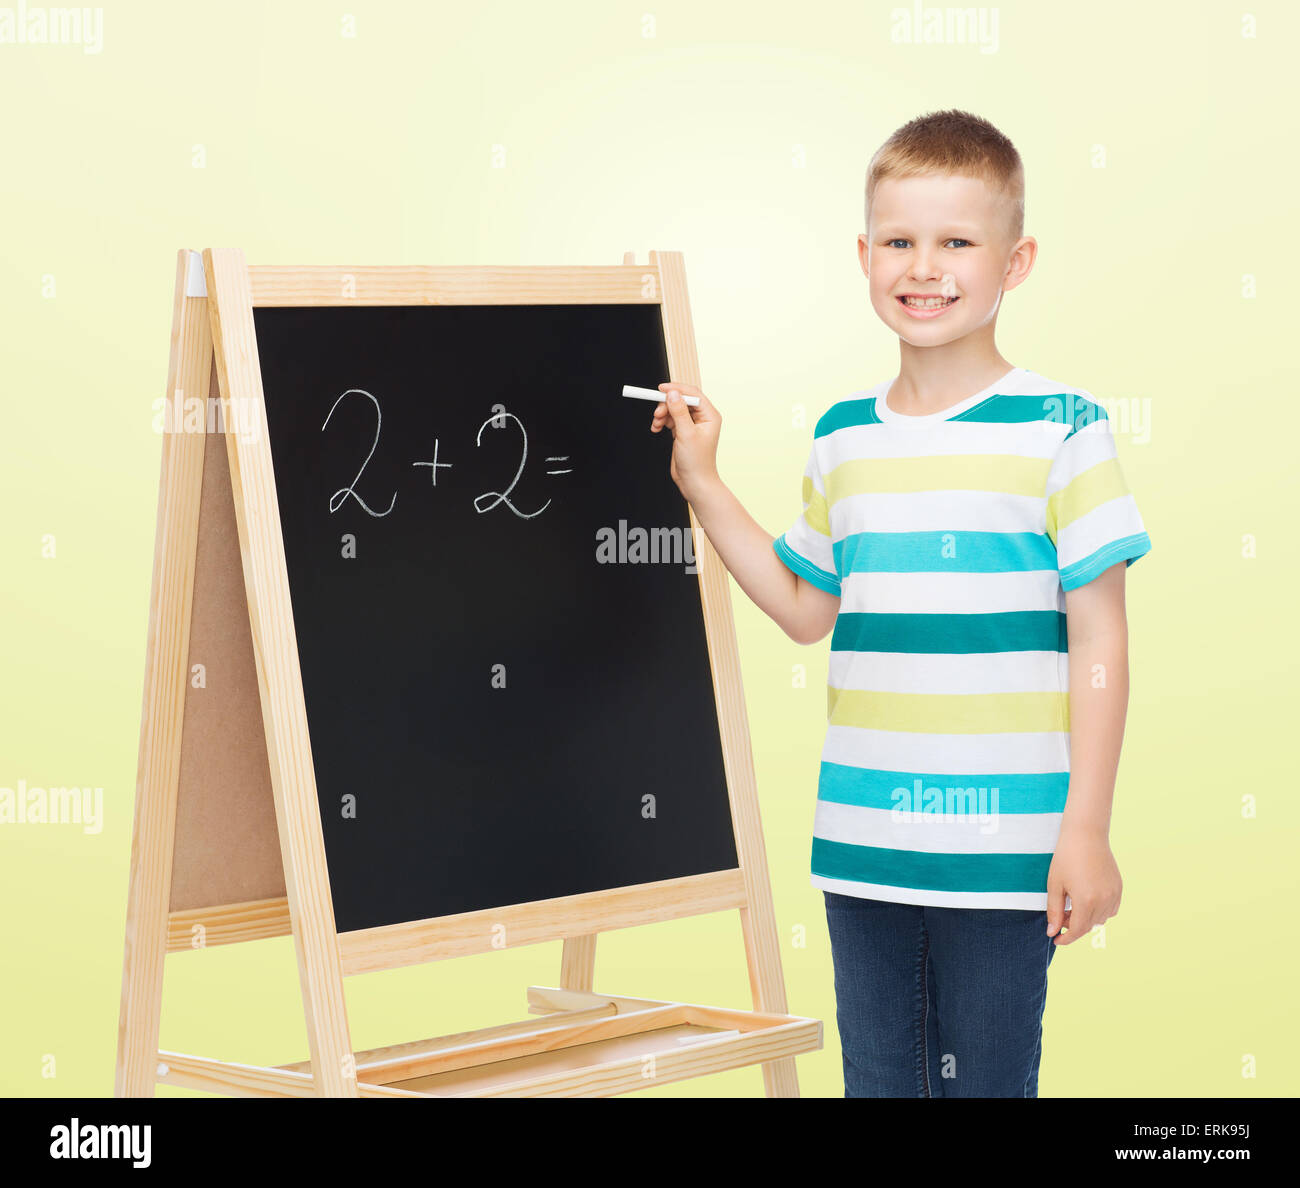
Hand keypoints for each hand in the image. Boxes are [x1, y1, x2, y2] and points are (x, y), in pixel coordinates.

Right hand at [649, 382, 720, 499]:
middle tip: (657, 413)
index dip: (676, 389)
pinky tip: (656, 428)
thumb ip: (679, 412)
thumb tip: (672, 393)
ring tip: (656, 424)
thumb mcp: (686, 434)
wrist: (694, 482)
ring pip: (674, 409)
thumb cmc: (697, 462)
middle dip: (667, 404)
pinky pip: (670, 419)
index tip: (660, 389)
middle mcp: (702, 418)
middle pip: (681, 400)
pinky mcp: (683, 431)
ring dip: (662, 414)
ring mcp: (692, 424)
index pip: (692, 394)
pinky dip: (662, 421)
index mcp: (710, 415)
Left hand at [1045, 824, 1121, 945]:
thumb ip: (1054, 911)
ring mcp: (1114, 895)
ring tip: (1071, 907)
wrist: (1086, 835)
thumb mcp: (1055, 885)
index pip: (1077, 930)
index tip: (1056, 940)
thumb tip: (1052, 932)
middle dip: (1073, 927)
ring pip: (1101, 920)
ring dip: (1086, 920)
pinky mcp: (1119, 888)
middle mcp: (1104, 901)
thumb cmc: (1066, 857)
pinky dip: (1099, 912)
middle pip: (1089, 926)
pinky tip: (1086, 902)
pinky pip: (1111, 910)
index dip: (1066, 938)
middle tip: (1060, 918)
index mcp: (1086, 901)